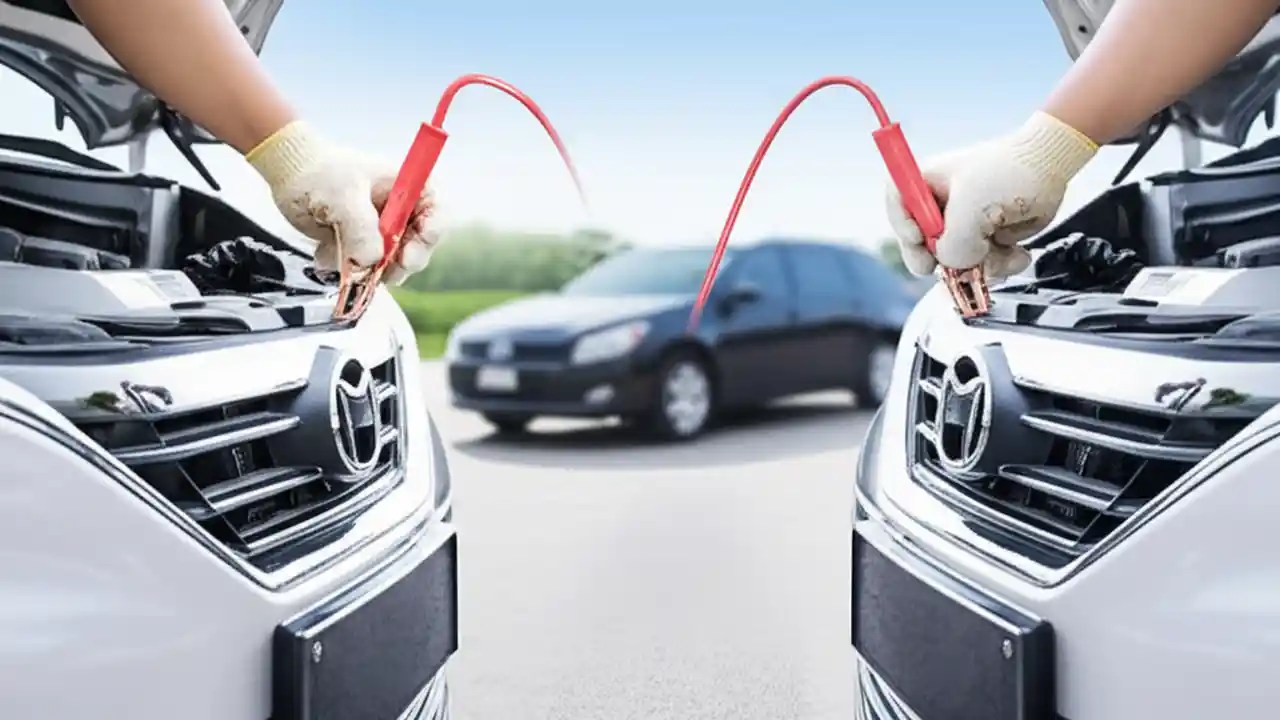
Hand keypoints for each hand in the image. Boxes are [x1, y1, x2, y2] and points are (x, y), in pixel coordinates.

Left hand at [246, 121, 437, 285]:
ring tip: (344, 262)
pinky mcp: (362, 245)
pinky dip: (349, 270)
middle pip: (418, 246)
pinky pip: (366, 269)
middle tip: (381, 272)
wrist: (289, 174)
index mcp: (408, 187)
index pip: (436, 214)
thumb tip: (371, 261)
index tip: (408, 252)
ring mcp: (382, 231)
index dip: (429, 236)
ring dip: (371, 271)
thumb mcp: (343, 197)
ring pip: (393, 264)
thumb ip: (361, 230)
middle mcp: (401, 211)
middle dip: (400, 263)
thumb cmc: (320, 174)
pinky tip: (327, 254)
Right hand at [886, 111, 1096, 279]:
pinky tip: (1016, 253)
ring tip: (1005, 252)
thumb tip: (953, 267)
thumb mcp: (972, 211)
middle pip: (924, 245)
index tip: (921, 239)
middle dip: (949, 258)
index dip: (904, 228)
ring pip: (957, 260)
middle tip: (965, 261)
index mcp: (924, 183)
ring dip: (983, 265)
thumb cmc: (1009, 173)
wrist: (1051, 165)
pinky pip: (982, 262)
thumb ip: (952, 247)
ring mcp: (964, 222)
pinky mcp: (986, 235)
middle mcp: (940, 204)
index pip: (898, 208)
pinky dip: (1000, 264)